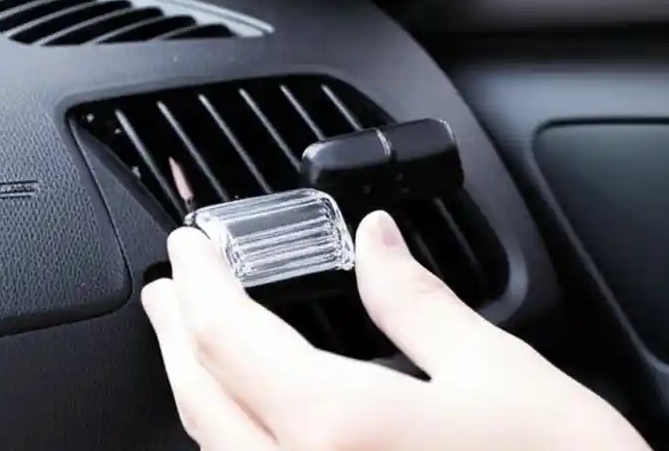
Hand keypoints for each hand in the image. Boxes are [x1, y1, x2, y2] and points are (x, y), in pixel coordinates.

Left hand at [141, 211, 649, 449]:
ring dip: (197, 387)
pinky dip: (233, 438)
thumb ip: (416, 300)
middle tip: (172, 286)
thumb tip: (377, 238)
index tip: (193, 246)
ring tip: (196, 341)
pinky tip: (252, 417)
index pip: (232, 338)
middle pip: (202, 401)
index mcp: (343, 426)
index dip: (202, 282)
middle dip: (177, 335)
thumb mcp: (496, 369)